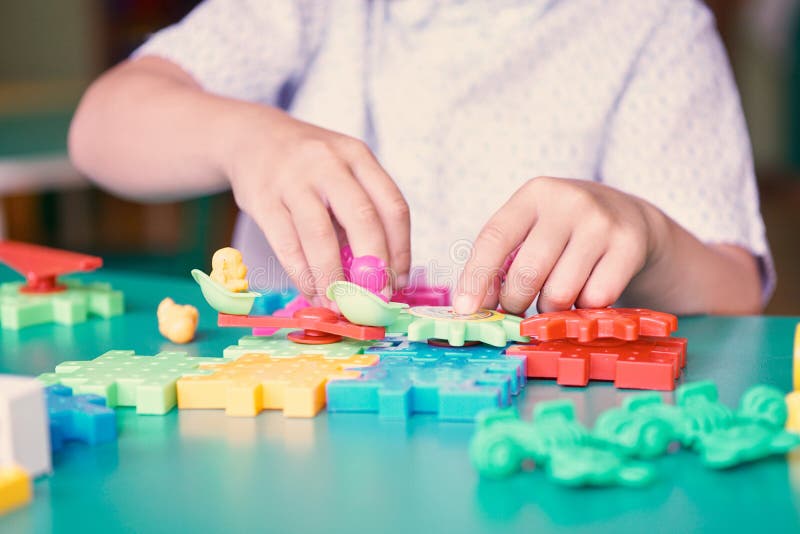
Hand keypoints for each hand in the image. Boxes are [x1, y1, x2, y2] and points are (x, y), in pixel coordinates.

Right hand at [225, 108, 410, 302]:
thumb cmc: (309, 165)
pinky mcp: (262, 199)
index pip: (393, 206)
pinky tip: (312, 289)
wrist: (252, 138)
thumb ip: (363, 212)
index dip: (401, 250)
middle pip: (362, 219)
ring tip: (339, 304)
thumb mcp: (343, 171)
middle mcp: (329, 164)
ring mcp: (293, 180)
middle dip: (373, 267)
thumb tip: (384, 275)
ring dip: (333, 278)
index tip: (399, 280)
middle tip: (375, 299)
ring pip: (320, 236)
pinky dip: (302, 274)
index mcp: (358, 156)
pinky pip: (287, 244)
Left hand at [453, 177, 664, 314]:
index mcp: (534, 194)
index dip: (476, 277)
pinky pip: (594, 301)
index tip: (465, 309)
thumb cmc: (565, 230)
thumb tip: (473, 307)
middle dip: (514, 303)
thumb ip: (501, 260)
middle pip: (527, 274)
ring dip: (550, 309)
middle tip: (516, 309)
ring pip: (559, 294)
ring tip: (555, 296)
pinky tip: (586, 293)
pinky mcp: (629, 247)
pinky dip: (583, 309)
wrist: (630, 217)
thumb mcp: (532, 227)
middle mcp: (569, 203)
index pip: (494, 238)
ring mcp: (602, 224)